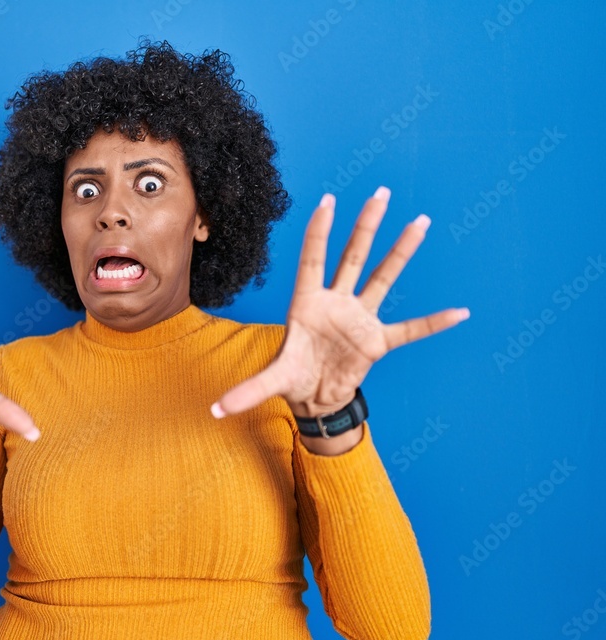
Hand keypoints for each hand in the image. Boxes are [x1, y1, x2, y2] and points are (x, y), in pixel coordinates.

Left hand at [212, 186, 468, 420]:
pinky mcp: (377, 342)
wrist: (315, 399)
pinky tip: (459, 313)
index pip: (313, 261)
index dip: (319, 233)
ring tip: (420, 222)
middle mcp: (336, 304)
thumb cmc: (292, 378)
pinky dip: (433, 323)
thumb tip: (215, 411)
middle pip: (352, 257)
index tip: (329, 201)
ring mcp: (359, 319)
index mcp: (307, 304)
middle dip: (366, 226)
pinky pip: (410, 330)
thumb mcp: (271, 382)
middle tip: (381, 193)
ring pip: (382, 278)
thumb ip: (247, 392)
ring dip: (401, 252)